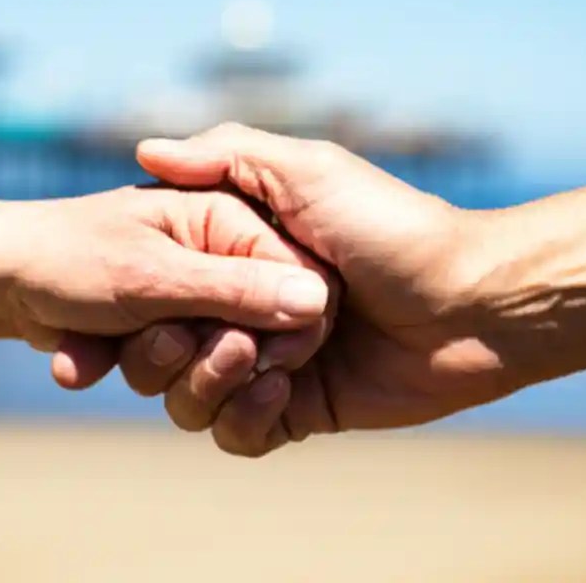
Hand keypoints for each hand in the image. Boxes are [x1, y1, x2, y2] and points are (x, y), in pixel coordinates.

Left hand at [0, 186, 332, 388]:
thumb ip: (236, 290)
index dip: (276, 333)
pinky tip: (82, 355)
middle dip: (200, 355)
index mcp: (231, 220)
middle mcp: (221, 257)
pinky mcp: (167, 329)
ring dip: (156, 366)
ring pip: (212, 363)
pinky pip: (174, 373)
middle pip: (257, 333)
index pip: (298, 285)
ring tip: (116, 338)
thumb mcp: (155, 275)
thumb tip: (318, 301)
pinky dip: (127, 370)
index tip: (245, 356)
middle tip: (158, 339)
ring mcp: (192, 297)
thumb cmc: (70, 257)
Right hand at [119, 124, 517, 455]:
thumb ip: (226, 154)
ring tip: (246, 358)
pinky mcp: (300, 411)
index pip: (160, 283)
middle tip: (179, 338)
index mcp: (241, 256)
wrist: (470, 303)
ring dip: (204, 383)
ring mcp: (271, 363)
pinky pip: (241, 434)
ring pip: (191, 397)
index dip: (132, 298)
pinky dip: (244, 418)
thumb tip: (146, 150)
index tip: (115, 304)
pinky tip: (279, 391)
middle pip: (161, 348)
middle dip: (163, 349)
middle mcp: (247, 310)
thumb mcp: (308, 170)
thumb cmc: (392, 227)